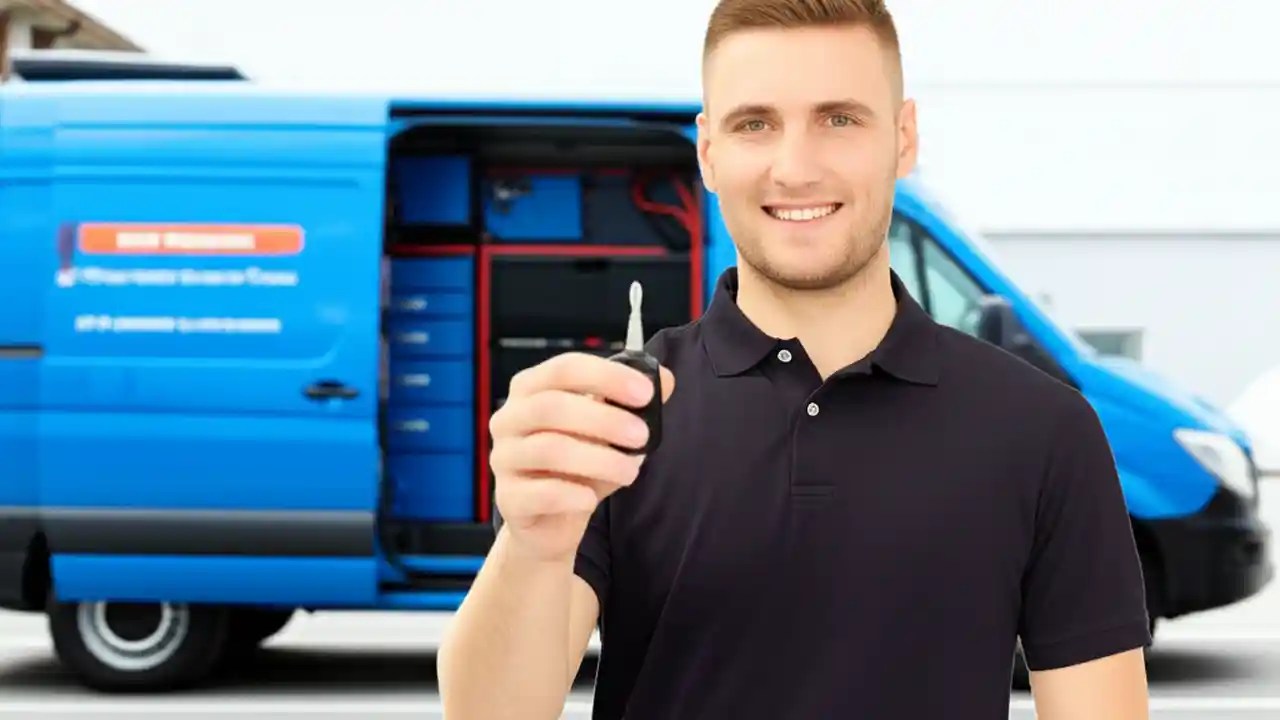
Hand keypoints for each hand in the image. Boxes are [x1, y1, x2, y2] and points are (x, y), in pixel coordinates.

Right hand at [488, 351, 675, 562]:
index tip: (645, 392)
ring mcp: (504, 458)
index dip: (606, 376)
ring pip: (548, 450)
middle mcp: (509, 418)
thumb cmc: (576, 467)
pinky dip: (571, 495)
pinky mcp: (508, 498)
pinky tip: (591, 499)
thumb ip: (633, 404)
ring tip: (630, 470)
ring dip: (598, 459)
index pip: (564, 369)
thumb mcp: (608, 431)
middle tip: (642, 435)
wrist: (549, 522)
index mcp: (531, 389)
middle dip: (604, 419)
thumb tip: (665, 379)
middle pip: (551, 406)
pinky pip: (539, 493)